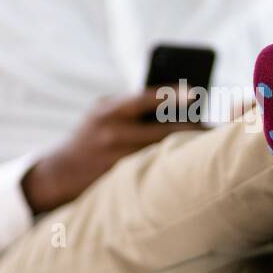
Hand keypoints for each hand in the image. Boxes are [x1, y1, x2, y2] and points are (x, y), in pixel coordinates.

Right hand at [21, 87, 203, 213]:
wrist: (60, 173)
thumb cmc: (90, 135)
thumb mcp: (102, 112)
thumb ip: (131, 105)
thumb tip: (175, 103)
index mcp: (109, 110)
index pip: (148, 98)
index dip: (175, 95)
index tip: (197, 93)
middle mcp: (113, 134)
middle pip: (164, 130)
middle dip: (191, 128)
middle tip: (212, 128)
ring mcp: (118, 159)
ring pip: (163, 152)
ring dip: (186, 149)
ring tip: (206, 146)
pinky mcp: (123, 179)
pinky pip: (155, 170)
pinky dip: (173, 165)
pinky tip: (188, 165)